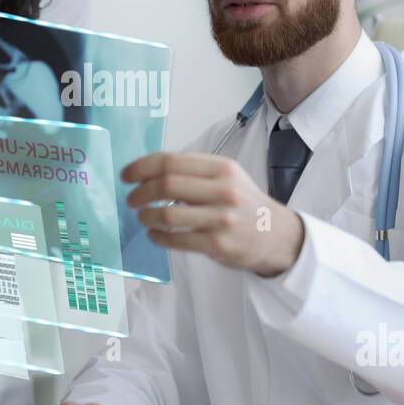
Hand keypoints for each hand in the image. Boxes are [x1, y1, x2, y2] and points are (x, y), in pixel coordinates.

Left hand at [122, 151, 304, 276]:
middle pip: (165, 184)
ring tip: (143, 218)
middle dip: (140, 192)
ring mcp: (221, 218)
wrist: (277, 235)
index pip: (171, 161)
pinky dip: (158, 237)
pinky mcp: (218, 244)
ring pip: (167, 214)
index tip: (126, 175)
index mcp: (221, 168)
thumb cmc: (244, 203)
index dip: (141, 167)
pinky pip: (176, 239)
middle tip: (132, 199)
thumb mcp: (227, 177)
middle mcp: (223, 190)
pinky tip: (155, 235)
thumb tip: (148, 171)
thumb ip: (194, 172)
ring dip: (146, 217)